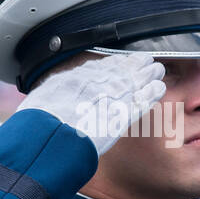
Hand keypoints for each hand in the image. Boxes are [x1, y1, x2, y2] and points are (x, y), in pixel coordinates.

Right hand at [18, 52, 165, 156]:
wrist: (49, 137)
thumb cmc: (40, 121)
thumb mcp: (43, 96)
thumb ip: (56, 90)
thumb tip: (55, 89)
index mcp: (79, 76)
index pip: (103, 65)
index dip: (117, 63)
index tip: (124, 61)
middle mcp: (98, 83)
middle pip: (123, 70)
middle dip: (137, 65)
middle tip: (148, 62)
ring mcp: (112, 98)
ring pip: (136, 82)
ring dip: (148, 76)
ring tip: (157, 72)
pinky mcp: (122, 115)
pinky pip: (141, 101)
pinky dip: (151, 94)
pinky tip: (158, 89)